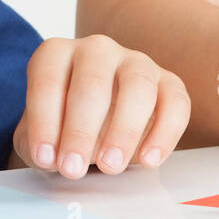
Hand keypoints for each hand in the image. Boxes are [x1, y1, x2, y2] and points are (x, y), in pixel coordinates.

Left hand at [11, 35, 190, 177]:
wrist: (95, 124)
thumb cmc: (63, 125)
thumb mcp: (44, 133)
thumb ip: (44, 143)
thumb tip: (52, 159)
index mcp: (56, 53)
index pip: (47, 81)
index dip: (43, 121)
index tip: (44, 157)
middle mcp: (96, 49)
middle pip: (91, 85)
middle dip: (80, 131)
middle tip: (73, 168)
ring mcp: (135, 62)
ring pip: (137, 89)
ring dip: (123, 131)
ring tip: (110, 166)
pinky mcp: (169, 82)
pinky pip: (175, 103)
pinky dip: (164, 133)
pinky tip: (148, 160)